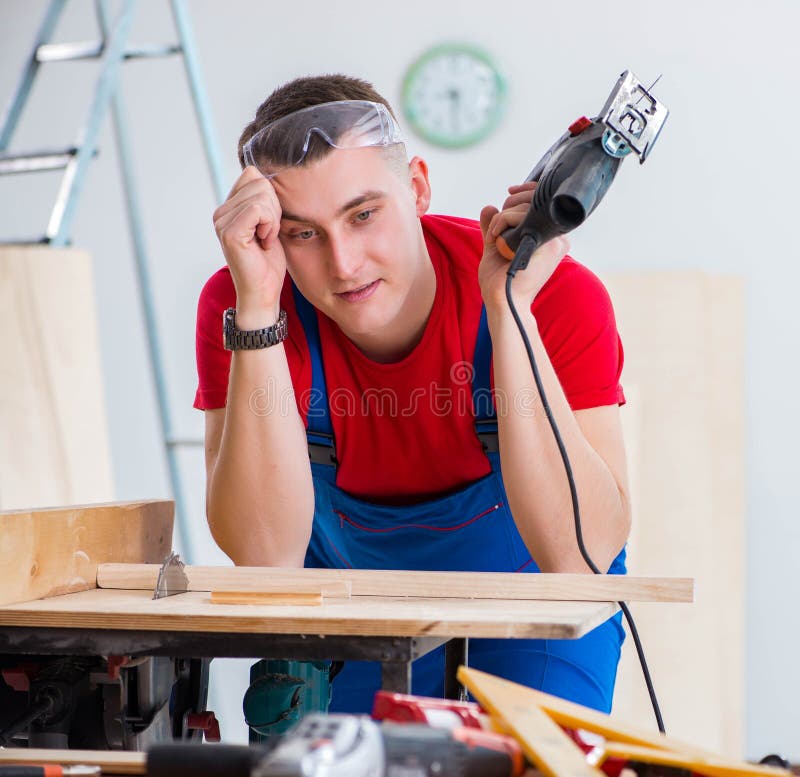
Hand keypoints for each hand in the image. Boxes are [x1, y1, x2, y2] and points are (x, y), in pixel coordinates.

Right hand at [212, 166, 286, 321]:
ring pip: (262, 194)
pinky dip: (270, 225)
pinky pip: (260, 209)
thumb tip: (271, 174)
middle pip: (259, 181)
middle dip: (275, 208)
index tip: (270, 224)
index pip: (253, 175)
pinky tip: (265, 242)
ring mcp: (222, 221)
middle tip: (269, 234)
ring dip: (274, 219)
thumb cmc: (269, 263)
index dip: (271, 197)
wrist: (264, 292)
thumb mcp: (271, 224)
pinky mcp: (229, 232)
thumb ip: (266, 200)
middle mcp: (221, 212)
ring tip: (266, 239)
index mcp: (229, 208)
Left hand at [478, 182, 568, 309]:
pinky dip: (503, 222)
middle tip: (495, 231)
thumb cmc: (500, 281)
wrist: (502, 300)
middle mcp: (557, 236)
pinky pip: (522, 216)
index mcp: (549, 237)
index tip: (509, 192)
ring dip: (501, 219)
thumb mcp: (495, 246)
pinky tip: (498, 240)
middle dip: (508, 206)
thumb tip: (489, 207)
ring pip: (526, 206)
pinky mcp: (548, 241)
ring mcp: (555, 238)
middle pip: (535, 199)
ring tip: (495, 239)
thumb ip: (494, 226)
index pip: (542, 201)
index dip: (525, 191)